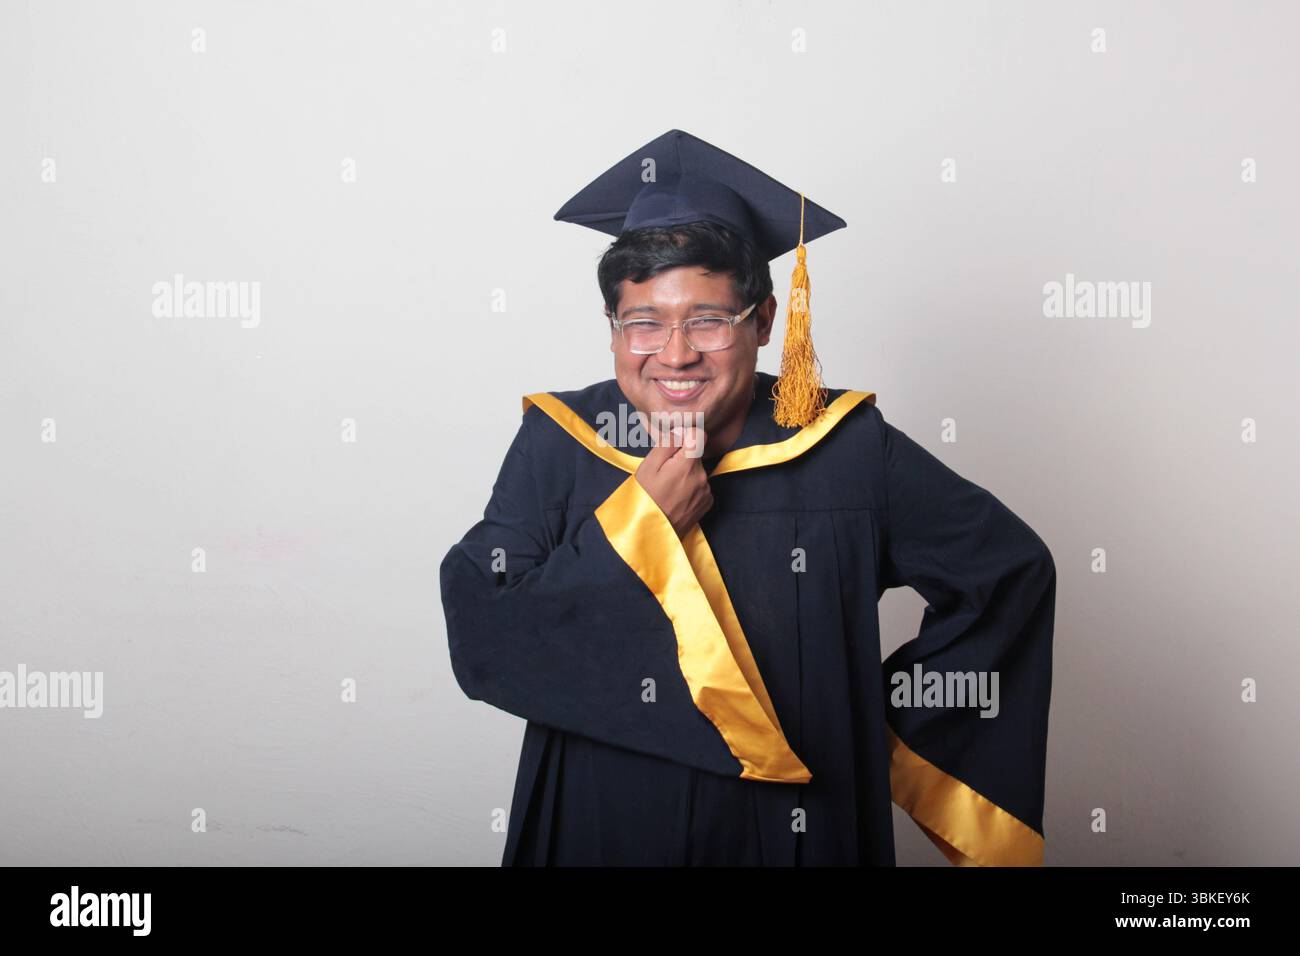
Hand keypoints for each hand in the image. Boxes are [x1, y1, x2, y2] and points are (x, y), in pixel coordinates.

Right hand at [635, 424, 712, 538]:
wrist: (651, 534)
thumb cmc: (645, 499)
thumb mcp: (648, 466)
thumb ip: (668, 443)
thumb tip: (682, 430)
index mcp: (687, 465)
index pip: (699, 435)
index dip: (685, 436)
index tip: (674, 446)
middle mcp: (702, 476)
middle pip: (696, 455)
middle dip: (682, 459)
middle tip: (663, 475)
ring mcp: (706, 491)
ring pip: (697, 471)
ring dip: (686, 475)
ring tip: (668, 490)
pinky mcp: (707, 503)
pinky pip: (700, 486)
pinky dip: (691, 489)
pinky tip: (677, 499)